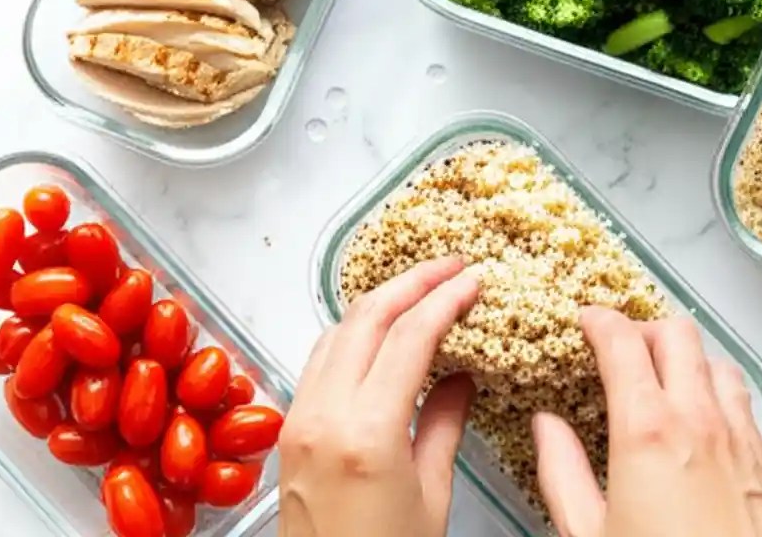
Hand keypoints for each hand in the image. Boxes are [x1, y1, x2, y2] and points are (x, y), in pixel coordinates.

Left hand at [278, 257, 479, 536]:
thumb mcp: (432, 496)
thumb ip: (444, 424)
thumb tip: (462, 376)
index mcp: (366, 432)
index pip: (409, 337)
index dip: (445, 299)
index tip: (473, 280)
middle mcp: (323, 415)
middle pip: (365, 318)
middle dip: (410, 282)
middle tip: (450, 266)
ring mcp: (298, 420)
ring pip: (336, 332)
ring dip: (378, 302)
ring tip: (420, 288)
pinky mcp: (288, 431)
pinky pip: (319, 361)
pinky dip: (353, 334)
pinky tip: (381, 333)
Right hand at [534, 309, 761, 536]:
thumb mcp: (586, 534)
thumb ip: (561, 471)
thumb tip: (547, 426)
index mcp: (647, 430)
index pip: (622, 342)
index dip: (598, 321)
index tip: (585, 321)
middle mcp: (700, 421)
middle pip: (677, 335)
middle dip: (642, 330)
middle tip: (618, 349)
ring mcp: (742, 440)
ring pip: (717, 362)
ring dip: (686, 359)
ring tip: (661, 381)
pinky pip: (744, 403)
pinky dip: (716, 393)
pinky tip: (699, 423)